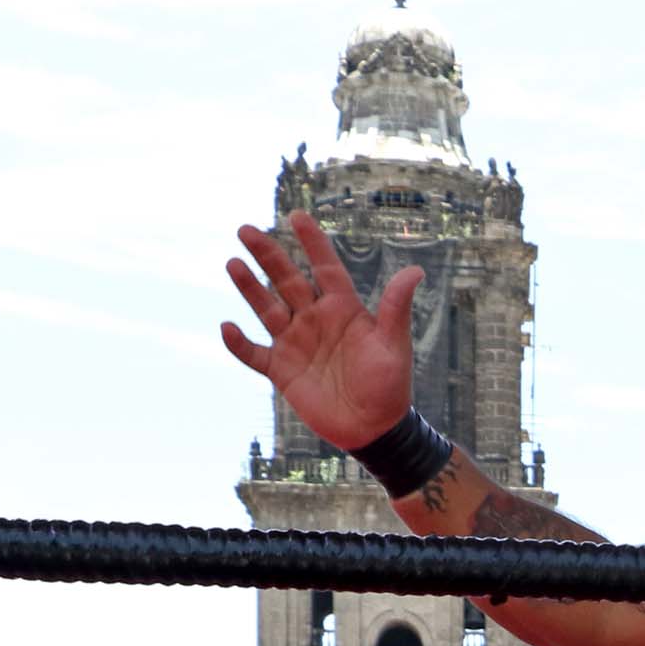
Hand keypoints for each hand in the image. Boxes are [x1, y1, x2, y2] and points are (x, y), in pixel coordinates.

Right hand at [219, 212, 422, 453]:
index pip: (325, 267)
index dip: (312, 243)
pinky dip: (239, 343)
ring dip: (249, 288)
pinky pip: (254, 353)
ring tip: (233, 263)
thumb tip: (416, 271)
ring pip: (266, 308)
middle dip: (267, 255)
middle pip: (287, 280)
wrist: (374, 429)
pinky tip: (228, 327)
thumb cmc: (389, 386)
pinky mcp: (282, 370)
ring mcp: (295, 343)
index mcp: (343, 309)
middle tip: (246, 230)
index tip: (297, 216)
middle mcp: (315, 320)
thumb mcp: (394, 345)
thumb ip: (396, 308)